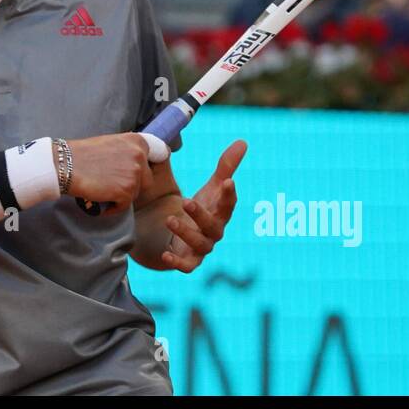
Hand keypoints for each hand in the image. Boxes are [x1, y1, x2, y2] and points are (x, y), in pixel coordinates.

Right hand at [64, 133, 152, 213]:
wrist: (65, 165)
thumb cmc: (82, 154)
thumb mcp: (111, 143)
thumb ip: (128, 151)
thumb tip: (137, 162)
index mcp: (137, 141)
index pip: (155, 158)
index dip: (144, 169)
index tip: (136, 174)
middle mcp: (140, 156)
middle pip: (146, 180)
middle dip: (132, 185)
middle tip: (113, 185)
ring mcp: (135, 174)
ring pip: (136, 193)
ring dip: (121, 196)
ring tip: (103, 191)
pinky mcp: (127, 191)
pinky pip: (125, 205)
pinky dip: (114, 207)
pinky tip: (101, 201)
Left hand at [159, 139, 245, 272]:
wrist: (184, 233)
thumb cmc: (203, 207)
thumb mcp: (212, 186)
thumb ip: (226, 166)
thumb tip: (243, 142)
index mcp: (220, 211)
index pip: (228, 204)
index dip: (228, 194)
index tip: (227, 181)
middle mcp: (214, 231)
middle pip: (213, 225)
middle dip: (201, 215)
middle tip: (186, 201)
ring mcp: (202, 246)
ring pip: (200, 244)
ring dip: (186, 233)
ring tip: (170, 219)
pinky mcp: (189, 260)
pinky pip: (187, 266)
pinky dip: (178, 263)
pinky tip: (166, 255)